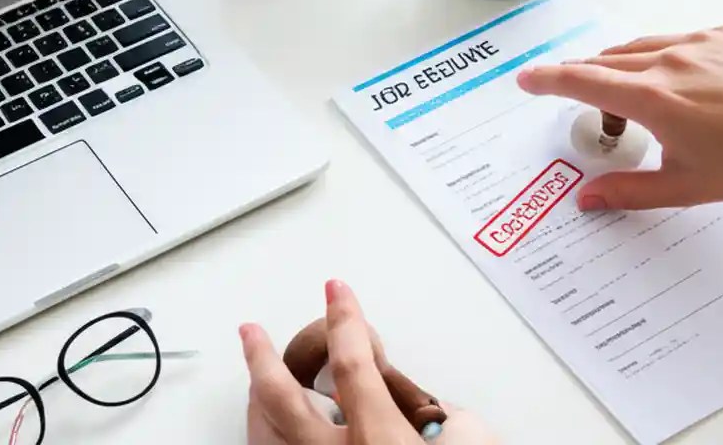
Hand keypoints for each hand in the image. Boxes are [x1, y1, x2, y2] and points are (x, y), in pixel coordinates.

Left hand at [239, 280, 499, 444]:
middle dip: (260, 358)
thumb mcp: (471, 441)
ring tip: (254, 378)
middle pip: (279, 400)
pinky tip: (271, 432)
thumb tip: (427, 406)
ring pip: (264, 439)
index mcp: (378, 441)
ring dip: (256, 402)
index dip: (345, 320)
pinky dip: (269, 443)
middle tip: (251, 331)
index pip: (352, 363)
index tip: (337, 292)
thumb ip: (443, 416)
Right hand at [518, 26, 722, 208]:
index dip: (547, 80)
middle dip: (590, 84)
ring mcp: (698, 43)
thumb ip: (628, 192)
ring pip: (637, 48)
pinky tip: (684, 87)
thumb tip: (587, 199)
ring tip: (640, 103)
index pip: (581, 81)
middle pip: (605, 62)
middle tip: (603, 119)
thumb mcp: (687, 186)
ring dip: (622, 70)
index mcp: (653, 99)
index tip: (525, 79)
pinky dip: (661, 59)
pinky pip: (675, 40)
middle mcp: (669, 61)